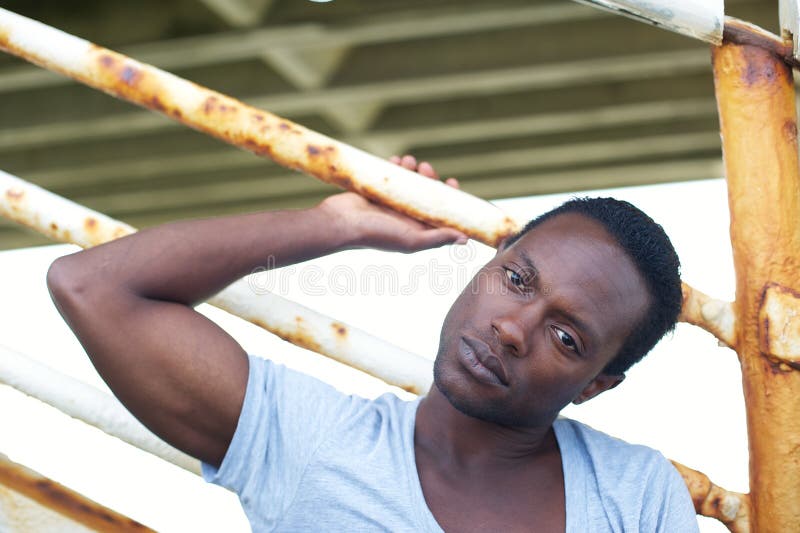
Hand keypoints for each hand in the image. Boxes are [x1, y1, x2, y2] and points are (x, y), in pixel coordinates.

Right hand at [318, 155, 466, 252]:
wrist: (340, 224)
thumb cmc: (375, 235)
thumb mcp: (411, 240)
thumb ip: (438, 238)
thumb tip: (465, 239)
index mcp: (416, 229)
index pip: (440, 213)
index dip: (450, 198)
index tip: (451, 182)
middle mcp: (405, 217)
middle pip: (426, 194)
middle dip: (429, 178)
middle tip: (425, 167)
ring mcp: (391, 204)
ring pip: (409, 182)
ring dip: (412, 169)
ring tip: (409, 160)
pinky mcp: (377, 192)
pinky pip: (391, 176)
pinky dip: (395, 166)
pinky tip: (395, 160)